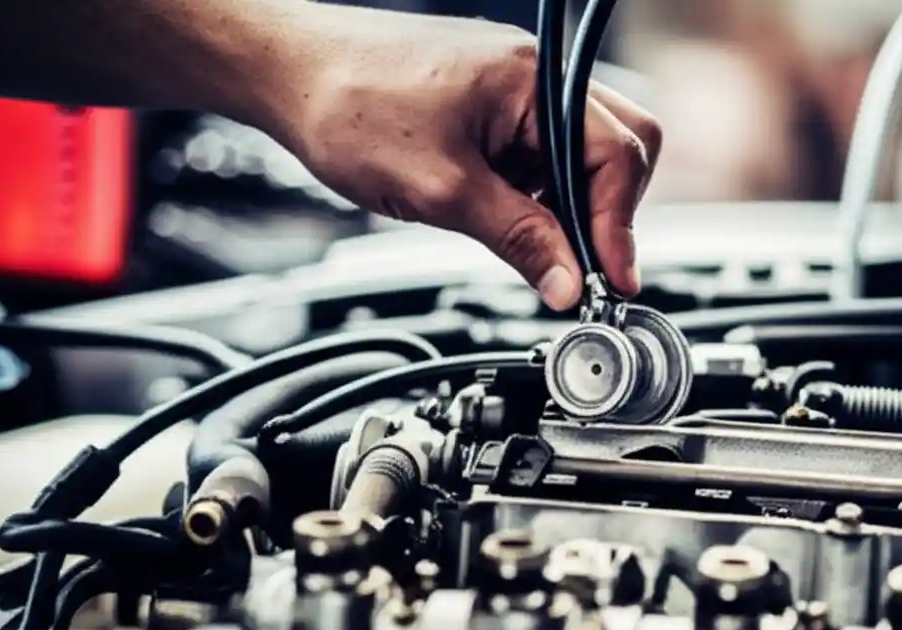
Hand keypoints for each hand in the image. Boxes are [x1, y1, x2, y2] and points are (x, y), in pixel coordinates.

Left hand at [259, 7, 660, 310]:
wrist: (285, 74)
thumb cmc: (348, 106)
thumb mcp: (441, 191)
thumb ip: (517, 238)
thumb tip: (567, 281)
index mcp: (533, 81)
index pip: (616, 156)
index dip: (617, 229)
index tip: (608, 283)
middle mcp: (533, 76)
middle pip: (615, 150)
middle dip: (601, 213)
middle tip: (577, 268)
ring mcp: (512, 88)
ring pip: (575, 158)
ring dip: (560, 206)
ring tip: (516, 238)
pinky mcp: (489, 105)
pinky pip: (536, 154)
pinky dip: (529, 193)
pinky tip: (493, 213)